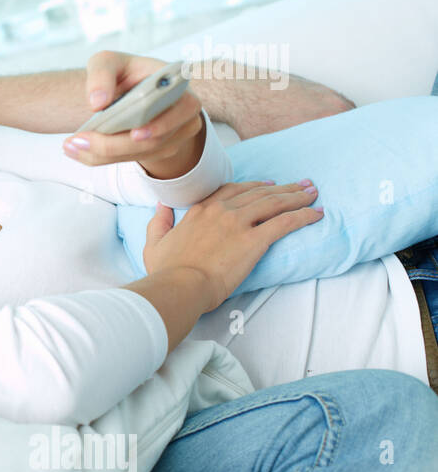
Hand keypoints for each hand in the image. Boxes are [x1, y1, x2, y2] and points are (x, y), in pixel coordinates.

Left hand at [63, 51, 204, 177]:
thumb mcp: (108, 62)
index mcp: (177, 86)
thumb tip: (98, 103)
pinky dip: (101, 157)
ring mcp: (171, 136)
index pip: (184, 107)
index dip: (163, 123)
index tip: (135, 133)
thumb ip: (101, 75)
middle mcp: (181, 114)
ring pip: (139, 154)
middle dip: (115, 144)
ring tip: (71, 145)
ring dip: (102, 154)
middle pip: (155, 140)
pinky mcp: (155, 151)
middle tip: (79, 141)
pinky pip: (128, 159)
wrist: (125, 91)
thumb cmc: (122, 73)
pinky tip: (78, 150)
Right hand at [142, 180, 324, 311]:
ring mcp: (239, 223)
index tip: (268, 185)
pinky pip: (285, 222)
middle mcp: (221, 211)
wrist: (181, 286)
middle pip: (259, 193)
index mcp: (200, 210)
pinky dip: (303, 216)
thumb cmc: (167, 271)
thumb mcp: (154, 244)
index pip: (232, 190)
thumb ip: (159, 222)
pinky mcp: (254, 240)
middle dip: (283, 188)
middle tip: (301, 186)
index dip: (253, 186)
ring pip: (274, 202)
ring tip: (312, 194)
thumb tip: (160, 206)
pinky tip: (317, 213)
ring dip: (296, 197)